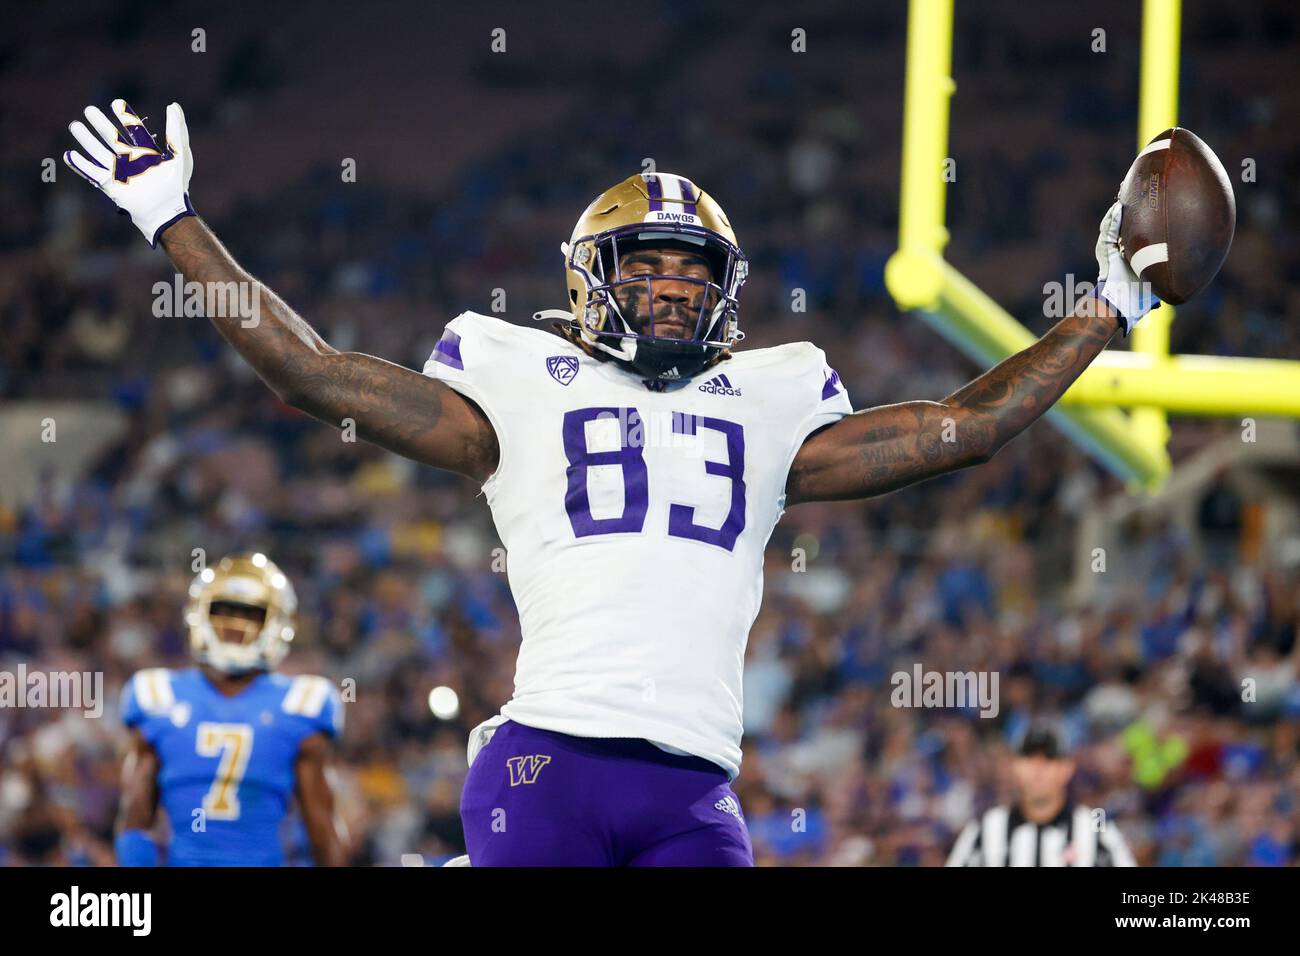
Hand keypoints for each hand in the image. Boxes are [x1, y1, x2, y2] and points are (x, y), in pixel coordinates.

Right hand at [63, 100, 194, 246]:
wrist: (166, 210)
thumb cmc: (176, 185)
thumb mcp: (180, 154)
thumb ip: (177, 130)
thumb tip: (173, 105)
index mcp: (147, 153)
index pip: (133, 130)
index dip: (124, 116)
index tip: (116, 103)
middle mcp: (131, 161)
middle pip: (112, 138)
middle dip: (100, 124)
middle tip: (89, 110)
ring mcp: (120, 173)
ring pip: (98, 152)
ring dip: (85, 139)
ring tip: (74, 125)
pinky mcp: (110, 185)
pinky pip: (91, 173)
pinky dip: (80, 165)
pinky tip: (69, 154)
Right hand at [1094, 199, 1157, 335]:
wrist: (1120, 306)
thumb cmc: (1138, 299)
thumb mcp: (1159, 282)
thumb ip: (1170, 274)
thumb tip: (1195, 273)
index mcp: (1130, 254)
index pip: (1134, 230)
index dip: (1139, 215)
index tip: (1150, 201)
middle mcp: (1118, 249)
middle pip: (1122, 221)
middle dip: (1128, 205)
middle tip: (1137, 188)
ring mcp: (1109, 249)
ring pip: (1112, 222)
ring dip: (1119, 207)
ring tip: (1125, 190)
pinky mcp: (1105, 251)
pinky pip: (1109, 231)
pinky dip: (1114, 219)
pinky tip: (1120, 207)